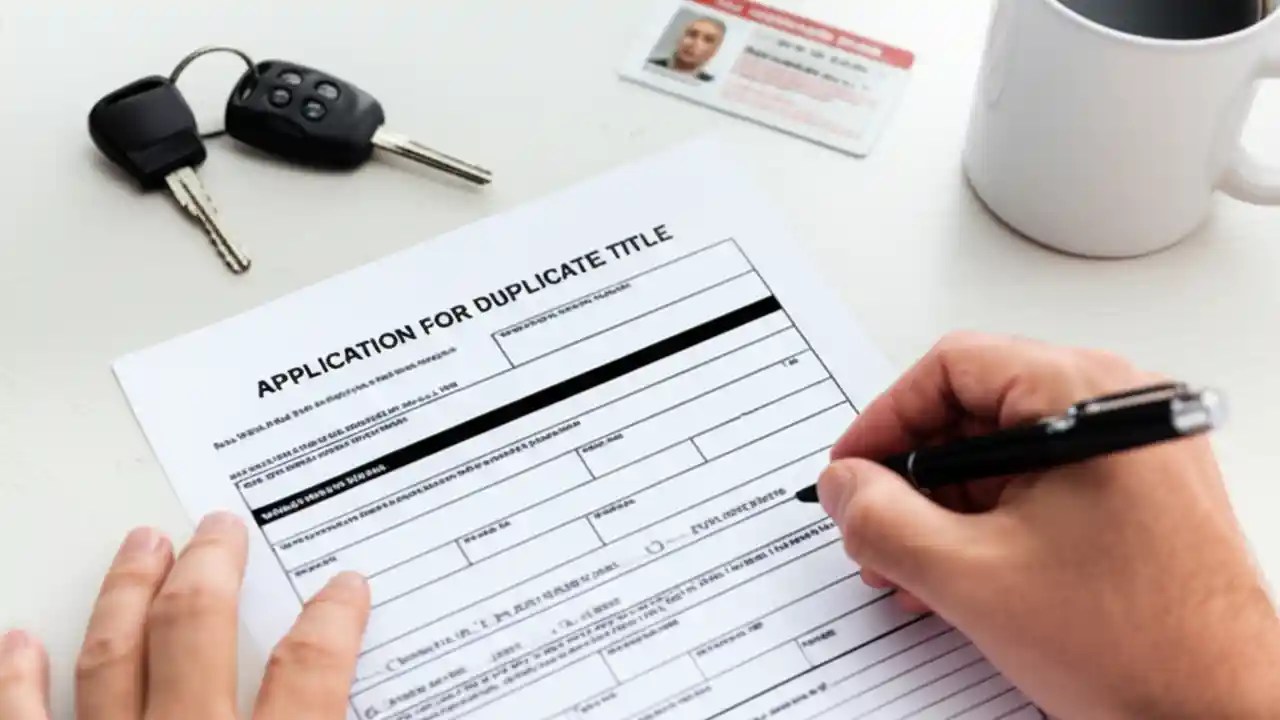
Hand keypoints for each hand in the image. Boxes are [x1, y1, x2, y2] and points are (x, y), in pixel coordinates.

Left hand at [0, 513, 369, 719]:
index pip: (309, 667)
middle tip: (220, 530)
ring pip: (112, 658)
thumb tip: (398, 707)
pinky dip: (16, 681)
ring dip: (127, 592)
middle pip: (197, 629)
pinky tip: (18, 645)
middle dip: (212, 566)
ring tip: (142, 546)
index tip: (344, 589)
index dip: (333, 618)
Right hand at [818, 333, 1279, 718]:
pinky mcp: (1138, 496)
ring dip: (946, 508)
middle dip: (912, 478)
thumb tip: (845, 487)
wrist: (1225, 714)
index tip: (853, 470)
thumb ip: (883, 521)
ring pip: (1005, 454)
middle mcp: (1118, 409)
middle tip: (874, 527)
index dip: (885, 420)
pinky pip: (1042, 487)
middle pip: (977, 410)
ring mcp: (1134, 454)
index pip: (953, 367)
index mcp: (1087, 399)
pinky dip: (990, 523)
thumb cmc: (1140, 645)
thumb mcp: (970, 577)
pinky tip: (961, 574)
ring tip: (913, 567)